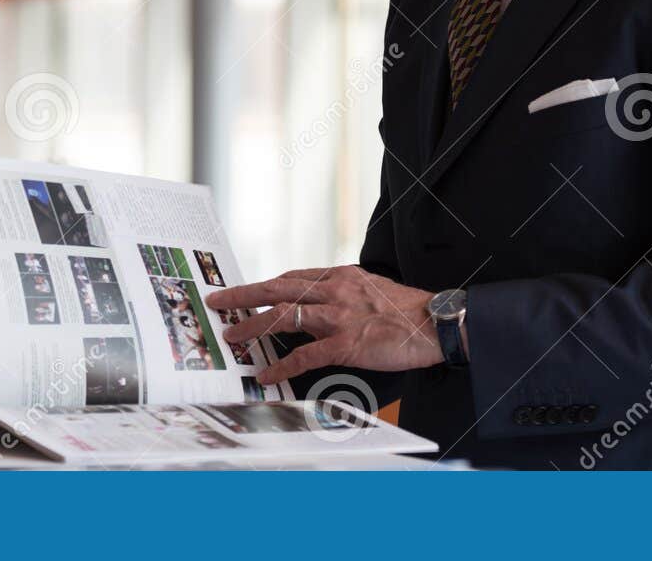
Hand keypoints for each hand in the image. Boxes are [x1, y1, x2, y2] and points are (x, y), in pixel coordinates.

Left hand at [206, 264, 442, 384]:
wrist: (434, 323)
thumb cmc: (406, 309)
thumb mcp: (370, 288)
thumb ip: (342, 293)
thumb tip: (318, 305)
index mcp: (339, 276)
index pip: (291, 278)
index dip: (264, 285)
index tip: (244, 291)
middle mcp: (334, 290)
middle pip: (277, 289)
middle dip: (243, 294)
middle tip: (218, 300)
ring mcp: (338, 316)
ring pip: (284, 316)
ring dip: (252, 325)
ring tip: (232, 335)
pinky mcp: (346, 343)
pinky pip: (305, 355)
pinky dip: (282, 365)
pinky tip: (267, 375)